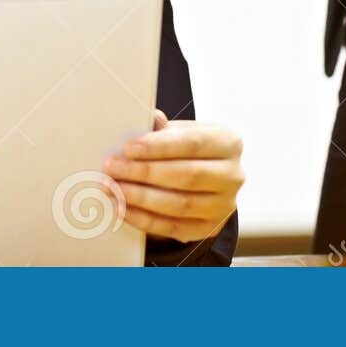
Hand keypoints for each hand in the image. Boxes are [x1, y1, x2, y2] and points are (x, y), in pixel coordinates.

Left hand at [102, 110, 242, 242]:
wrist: (207, 178)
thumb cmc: (190, 150)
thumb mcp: (181, 131)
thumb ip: (164, 128)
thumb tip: (151, 118)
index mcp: (228, 143)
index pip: (193, 144)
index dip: (159, 146)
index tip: (129, 148)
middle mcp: (232, 175)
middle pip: (186, 176)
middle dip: (144, 173)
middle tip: (113, 168)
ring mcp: (224, 205)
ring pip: (180, 205)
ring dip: (140, 198)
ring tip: (113, 188)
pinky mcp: (209, 228)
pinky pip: (173, 227)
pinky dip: (144, 219)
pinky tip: (123, 208)